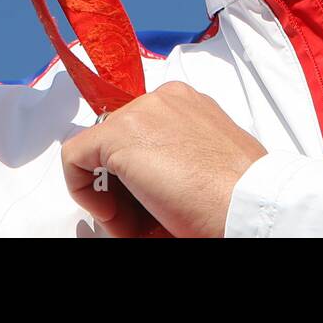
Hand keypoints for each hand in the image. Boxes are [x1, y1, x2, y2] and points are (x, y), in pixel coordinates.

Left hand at [61, 81, 267, 237]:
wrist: (247, 202)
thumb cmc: (237, 191)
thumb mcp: (208, 158)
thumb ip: (179, 153)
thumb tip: (153, 180)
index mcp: (185, 101)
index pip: (142, 133)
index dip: (140, 174)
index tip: (152, 202)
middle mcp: (162, 98)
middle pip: (120, 143)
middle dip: (125, 187)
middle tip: (142, 221)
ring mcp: (139, 113)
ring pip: (100, 154)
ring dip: (112, 195)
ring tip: (137, 225)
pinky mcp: (117, 135)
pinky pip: (75, 158)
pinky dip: (83, 190)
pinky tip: (112, 216)